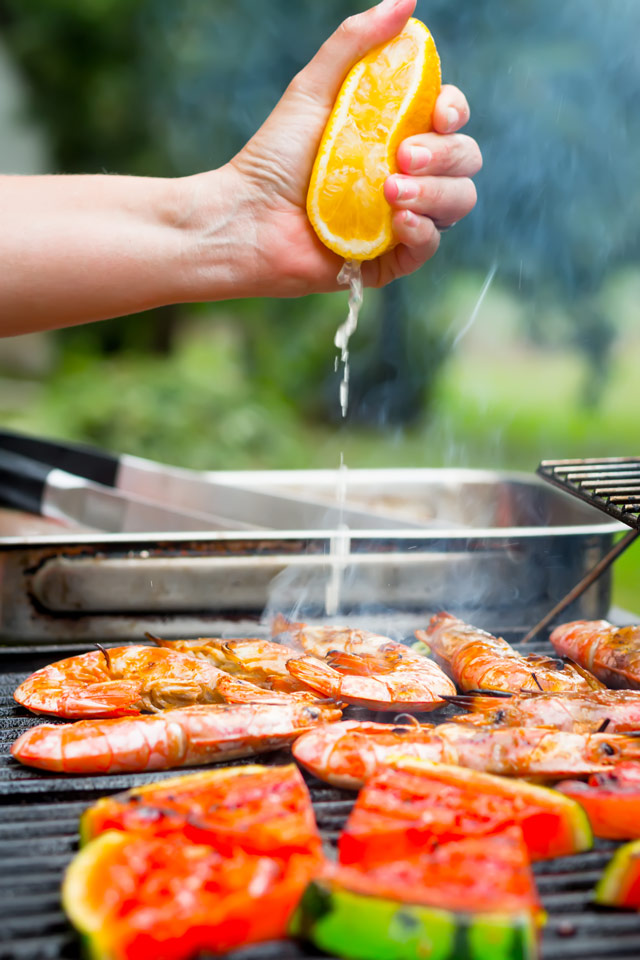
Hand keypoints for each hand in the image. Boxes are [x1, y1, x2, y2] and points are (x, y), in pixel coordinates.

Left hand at [205, 0, 480, 297]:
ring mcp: (399, 219)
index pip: (451, 122)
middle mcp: (406, 176)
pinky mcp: (387, 260)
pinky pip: (428, 248)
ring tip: (390, 189)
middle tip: (402, 155)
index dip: (455, 113)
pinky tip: (399, 219)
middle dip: (445, 154)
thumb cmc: (275, 155)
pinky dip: (423, 232)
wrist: (246, 217)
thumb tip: (406, 0)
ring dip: (435, 192)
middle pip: (464, 161)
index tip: (438, 112)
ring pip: (456, 203)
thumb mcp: (314, 88)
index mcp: (396, 135)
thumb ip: (356, 42)